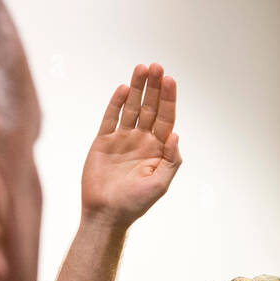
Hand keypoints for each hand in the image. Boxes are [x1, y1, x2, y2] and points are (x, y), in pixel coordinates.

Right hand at [82, 63, 181, 226]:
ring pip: (131, 108)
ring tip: (142, 68)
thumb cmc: (135, 203)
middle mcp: (142, 140)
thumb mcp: (160, 184)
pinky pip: (111, 117)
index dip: (168, 99)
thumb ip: (171, 160)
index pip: (166, 118)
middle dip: (154, 87)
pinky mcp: (104, 141)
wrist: (106, 214)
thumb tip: (176, 135)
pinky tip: (123, 88)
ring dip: (136, 88)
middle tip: (157, 66)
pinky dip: (116, 103)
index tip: (170, 80)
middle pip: (150, 107)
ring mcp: (122, 139)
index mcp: (158, 149)